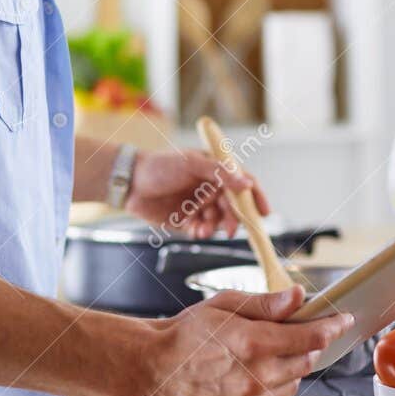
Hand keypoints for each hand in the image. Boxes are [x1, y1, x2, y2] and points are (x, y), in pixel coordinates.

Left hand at [124, 148, 270, 238]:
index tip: (264, 212)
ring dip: (215, 227)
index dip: (256, 197)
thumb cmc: (159, 165)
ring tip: (203, 229)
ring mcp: (199, 205)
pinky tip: (194, 230)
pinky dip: (201, 232)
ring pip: (218, 221)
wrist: (129, 182)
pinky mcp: (186, 221)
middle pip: (233, 207)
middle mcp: (210, 189)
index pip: (243, 183)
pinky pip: (201, 230)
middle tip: (230, 229)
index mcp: (215, 171)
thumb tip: (247, 182)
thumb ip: (220, 173)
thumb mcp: (191, 163)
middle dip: (233, 219)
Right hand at [140, 287, 354, 395]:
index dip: (331, 326)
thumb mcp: (223, 306)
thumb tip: (298, 296)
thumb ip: (265, 304)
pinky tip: (248, 378)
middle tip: (288, 335)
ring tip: (257, 358)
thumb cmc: (185, 335)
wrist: (153, 372)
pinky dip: (272, 390)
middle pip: (306, 360)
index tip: (343, 320)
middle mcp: (256, 378)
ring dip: (287, 369)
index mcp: (251, 343)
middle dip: (305, 345)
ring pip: (293, 384)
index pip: (310, 336)